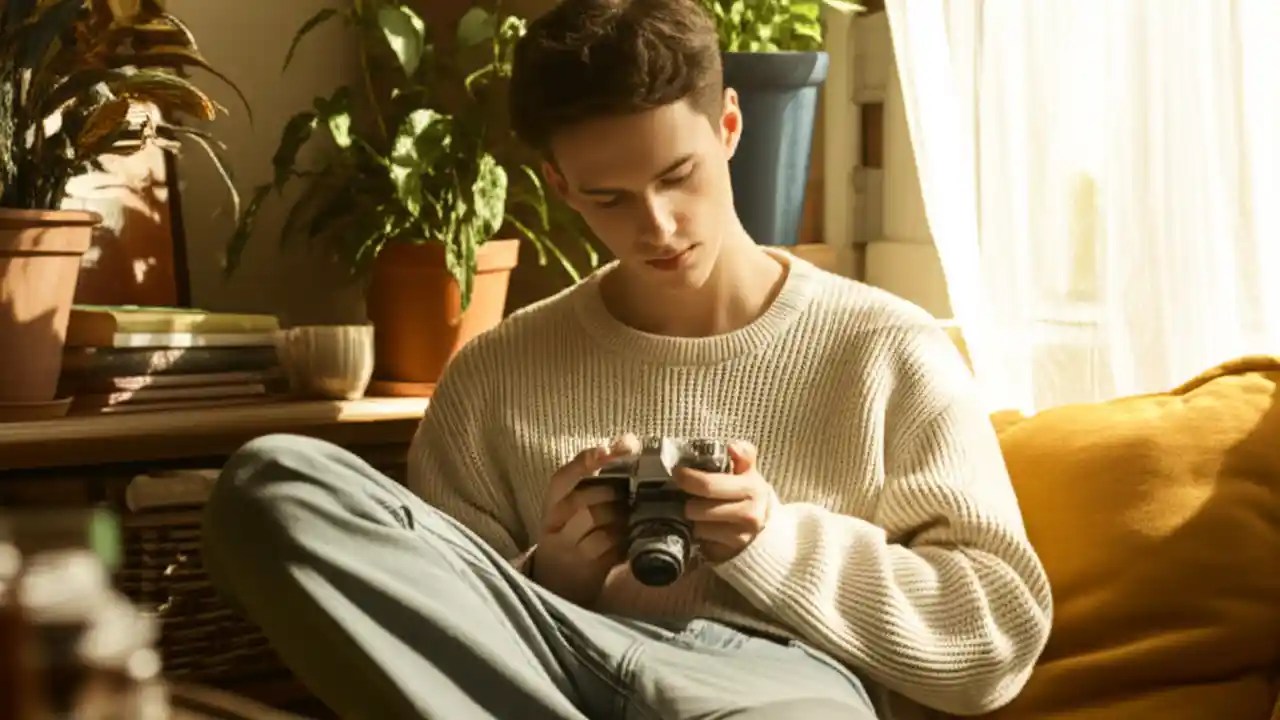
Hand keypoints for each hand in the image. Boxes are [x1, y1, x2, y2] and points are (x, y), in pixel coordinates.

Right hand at [532, 434, 639, 605]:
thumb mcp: (574, 503)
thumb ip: (597, 472)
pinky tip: (632, 535)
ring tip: (631, 513)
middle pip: (584, 502)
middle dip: (611, 494)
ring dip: (619, 516)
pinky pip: (610, 548)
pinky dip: (625, 538)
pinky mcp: (589, 570)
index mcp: (552, 503)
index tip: (606, 451)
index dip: (583, 463)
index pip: (562, 478)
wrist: (561, 579)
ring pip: (596, 523)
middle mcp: (555, 525)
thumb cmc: (574, 530)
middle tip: (628, 492)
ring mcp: (570, 549)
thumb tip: (629, 440)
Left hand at [676, 440, 778, 562]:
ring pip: (696, 526)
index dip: (688, 478)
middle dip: (686, 500)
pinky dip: (697, 534)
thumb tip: (733, 445)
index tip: (678, 473)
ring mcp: (739, 537)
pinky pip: (700, 542)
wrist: (762, 528)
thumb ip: (744, 456)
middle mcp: (749, 515)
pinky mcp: (728, 553)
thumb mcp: (748, 474)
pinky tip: (702, 526)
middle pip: (696, 508)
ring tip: (696, 511)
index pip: (708, 484)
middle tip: (685, 494)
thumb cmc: (747, 496)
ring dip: (691, 519)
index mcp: (752, 489)